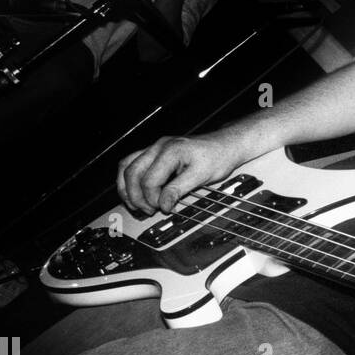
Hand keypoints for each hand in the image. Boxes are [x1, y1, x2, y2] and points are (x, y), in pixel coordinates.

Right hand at [117, 132, 245, 214]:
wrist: (227, 144)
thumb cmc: (218, 156)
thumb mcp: (202, 175)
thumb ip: (180, 189)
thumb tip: (164, 204)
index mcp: (171, 150)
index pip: (149, 179)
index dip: (153, 199)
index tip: (164, 209)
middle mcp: (159, 146)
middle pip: (132, 172)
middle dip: (135, 196)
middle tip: (148, 210)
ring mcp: (156, 147)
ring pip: (127, 165)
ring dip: (127, 187)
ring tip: (136, 205)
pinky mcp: (157, 152)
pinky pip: (133, 163)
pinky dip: (131, 179)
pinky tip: (136, 192)